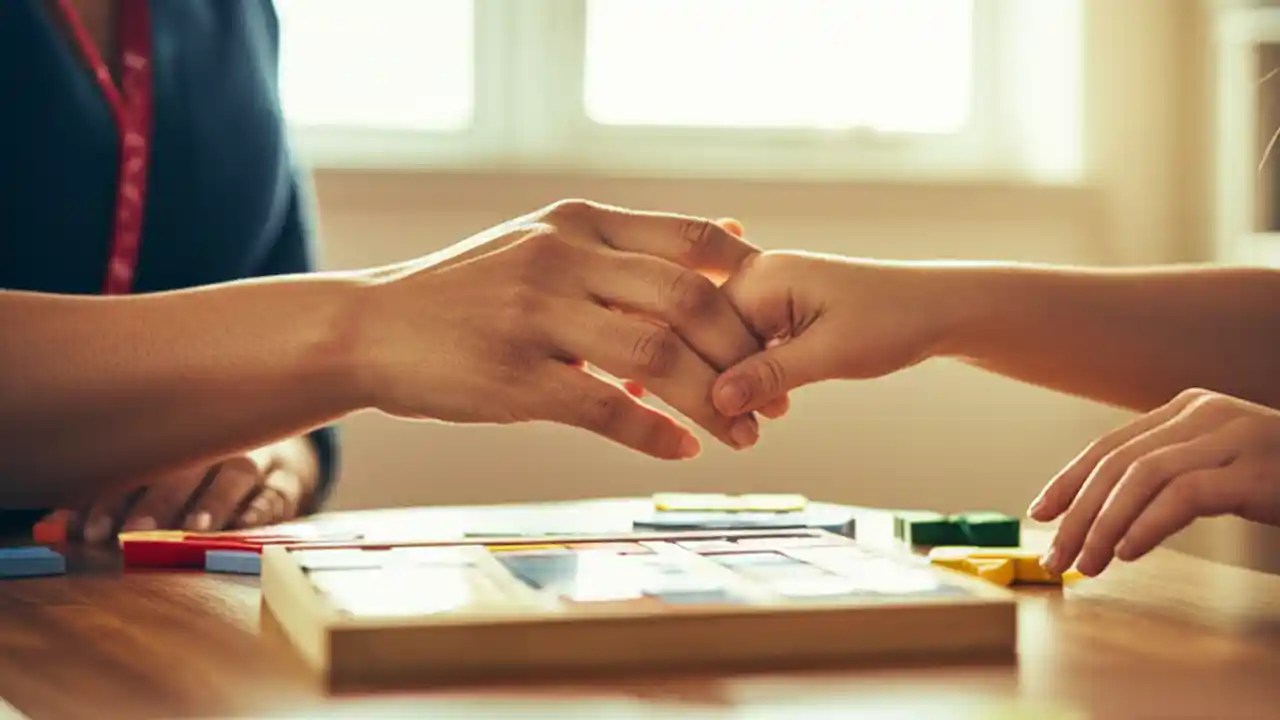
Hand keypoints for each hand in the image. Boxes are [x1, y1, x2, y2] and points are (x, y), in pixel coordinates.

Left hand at [54, 436, 318, 542]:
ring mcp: (260, 457)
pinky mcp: (290, 481)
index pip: (142, 462)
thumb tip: (57, 527)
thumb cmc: (203, 466)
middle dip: (159, 500)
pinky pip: (281, 490)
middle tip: (134, 532)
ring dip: (215, 499)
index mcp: (181, 436)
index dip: (114, 495)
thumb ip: (112, 497)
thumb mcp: (159, 472)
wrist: (275, 449)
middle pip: (188, 466)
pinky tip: (248, 523)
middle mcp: (219, 441)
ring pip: (239, 473)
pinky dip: (264, 506)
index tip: (93, 530)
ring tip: (195, 527)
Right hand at [353, 199, 768, 458]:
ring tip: (743, 436)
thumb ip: (634, 242)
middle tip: (775, 398)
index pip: (692, 241)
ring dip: (712, 403)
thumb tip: (731, 230)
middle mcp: (562, 259)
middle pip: (687, 300)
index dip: (751, 284)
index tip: (780, 326)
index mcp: (579, 224)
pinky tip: (681, 450)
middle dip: (744, 354)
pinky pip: (604, 409)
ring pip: (654, 358)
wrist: (373, 327)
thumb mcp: (548, 242)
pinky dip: (653, 434)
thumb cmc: (473, 292)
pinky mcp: (512, 378)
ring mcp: (536, 317)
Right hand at [710, 251, 955, 416]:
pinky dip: (756, 373)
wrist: (939, 308)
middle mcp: (758, 276)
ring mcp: (768, 290)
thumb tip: (718, 399)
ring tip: (765, 417)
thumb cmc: (895, 319)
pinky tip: (772, 400)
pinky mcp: (780, 307)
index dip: (709, 379)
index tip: (726, 422)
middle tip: (746, 430)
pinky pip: (749, 342)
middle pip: (709, 337)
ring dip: (740, 383)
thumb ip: (768, 375)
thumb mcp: (830, 354)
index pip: (701, 329)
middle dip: (721, 384)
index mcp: (762, 276)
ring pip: (726, 344)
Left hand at [1031, 388, 1279, 576]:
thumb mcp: (1216, 467)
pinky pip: (1185, 496)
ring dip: (1105, 525)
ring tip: (1087, 564)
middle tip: (1054, 556)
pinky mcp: (1257, 471)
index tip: (1040, 514)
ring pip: (1142, 477)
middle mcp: (1204, 413)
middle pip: (1117, 463)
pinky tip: (1128, 552)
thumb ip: (1167, 475)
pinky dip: (1148, 525)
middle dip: (1077, 513)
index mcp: (1186, 409)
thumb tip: (1098, 513)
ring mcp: (1233, 437)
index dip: (1068, 480)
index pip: (1108, 445)